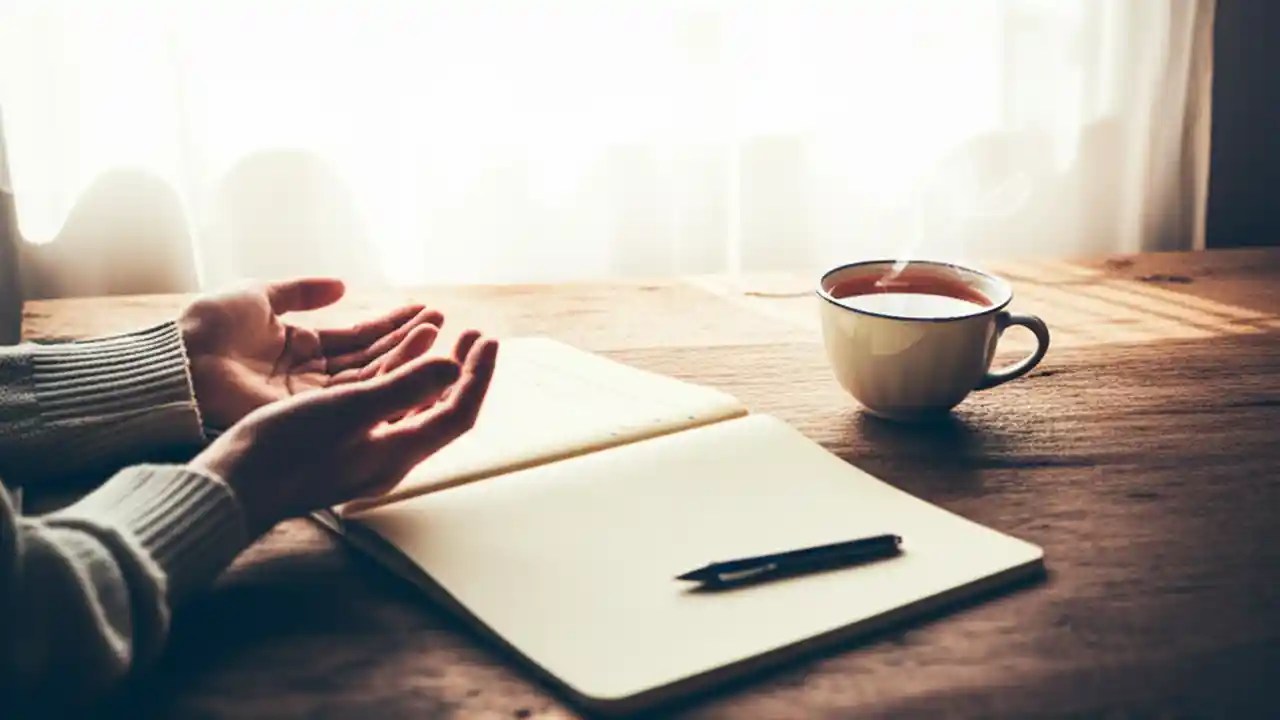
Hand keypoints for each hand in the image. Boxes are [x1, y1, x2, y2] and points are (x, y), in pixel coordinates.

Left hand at [179, 277, 445, 430]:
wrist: (180, 365)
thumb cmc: (207, 330)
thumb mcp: (257, 296)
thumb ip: (300, 291)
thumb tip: (341, 285)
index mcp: (296, 346)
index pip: (353, 336)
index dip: (387, 324)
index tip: (420, 312)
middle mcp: (310, 375)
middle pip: (368, 357)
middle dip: (406, 339)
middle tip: (441, 322)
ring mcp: (312, 397)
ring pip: (370, 375)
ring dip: (405, 353)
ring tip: (437, 332)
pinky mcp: (312, 413)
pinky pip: (357, 394)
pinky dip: (387, 375)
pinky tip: (414, 358)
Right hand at [191, 332, 498, 534]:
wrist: (232, 487)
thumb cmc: (285, 450)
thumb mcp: (347, 409)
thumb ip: (403, 387)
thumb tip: (454, 367)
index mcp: (398, 452)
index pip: (457, 413)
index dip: (477, 376)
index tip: (487, 339)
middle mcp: (389, 458)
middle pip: (441, 410)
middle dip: (460, 371)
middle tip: (472, 334)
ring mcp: (365, 454)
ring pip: (413, 407)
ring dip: (429, 369)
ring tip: (438, 332)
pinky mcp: (342, 447)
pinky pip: (385, 409)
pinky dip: (398, 379)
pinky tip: (392, 359)